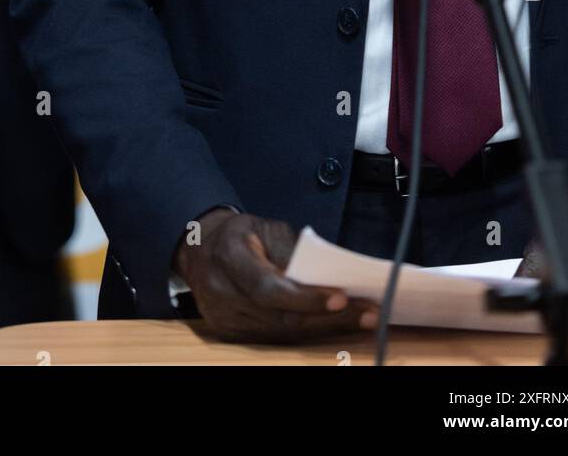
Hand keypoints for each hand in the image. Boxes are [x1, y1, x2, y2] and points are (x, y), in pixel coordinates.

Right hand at [174, 208, 378, 342]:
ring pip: (280, 334)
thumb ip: (292, 250)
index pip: (269, 287)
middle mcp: (222, 293)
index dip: (305, 297)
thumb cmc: (239, 235)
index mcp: (229, 256)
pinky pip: (273, 339)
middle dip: (328, 318)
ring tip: (361, 319)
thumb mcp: (264, 228)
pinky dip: (306, 333)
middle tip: (368, 313)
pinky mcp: (229, 334)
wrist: (199, 249)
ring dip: (324, 328)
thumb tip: (329, 275)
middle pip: (279, 318)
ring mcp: (223, 319)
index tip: (341, 296)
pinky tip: (332, 326)